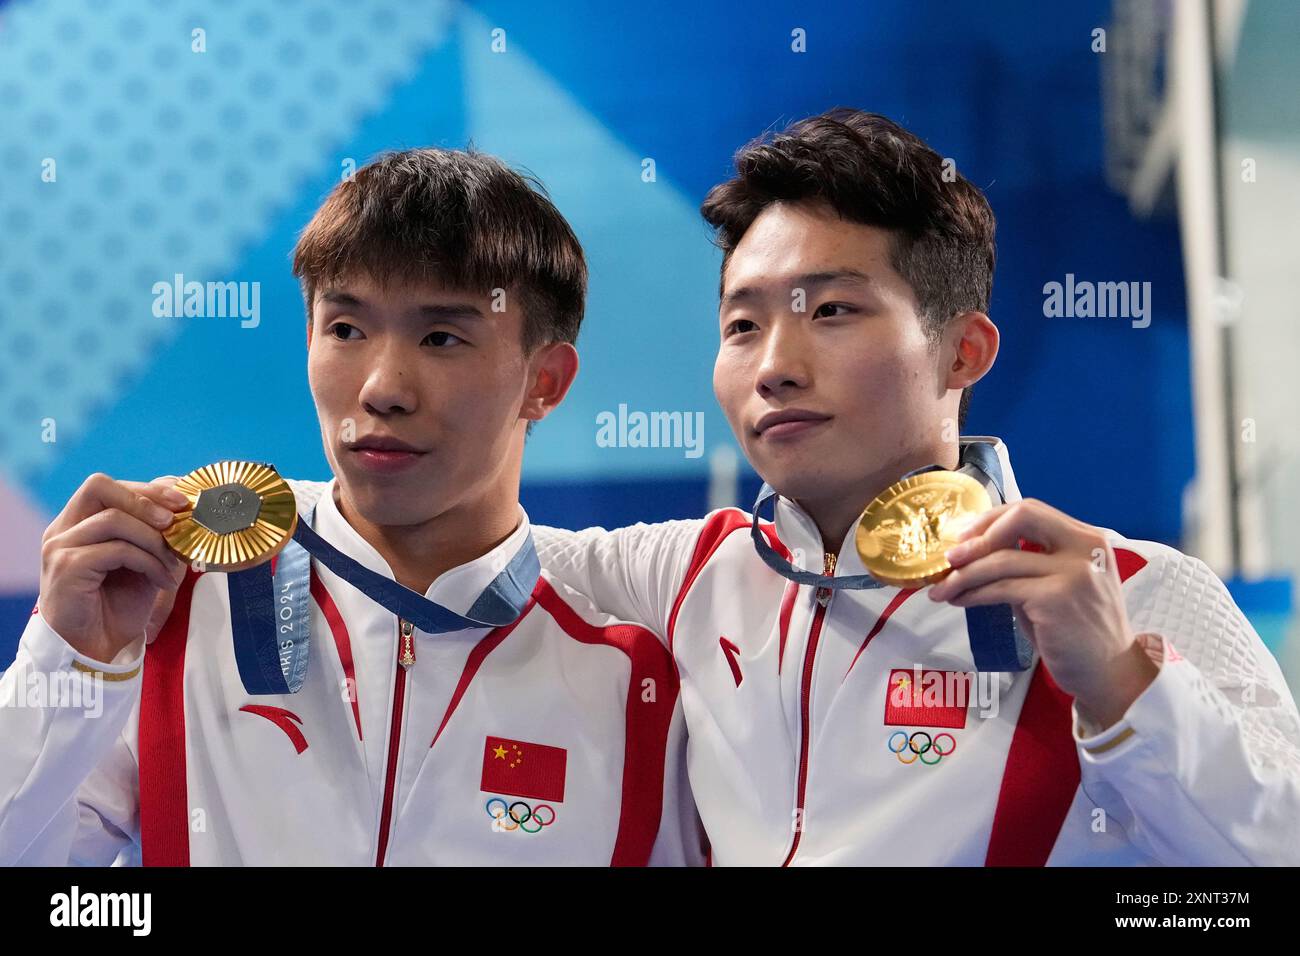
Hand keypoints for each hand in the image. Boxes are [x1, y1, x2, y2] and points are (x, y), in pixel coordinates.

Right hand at [38, 473, 191, 664]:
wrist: (95, 648)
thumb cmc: (117, 605)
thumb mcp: (142, 560)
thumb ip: (151, 532)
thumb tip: (181, 502)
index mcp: (76, 523)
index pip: (106, 486)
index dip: (146, 489)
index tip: (182, 501)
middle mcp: (62, 530)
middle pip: (99, 487)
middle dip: (145, 499)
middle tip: (175, 521)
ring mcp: (60, 547)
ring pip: (114, 519)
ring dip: (154, 540)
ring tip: (172, 564)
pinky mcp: (67, 567)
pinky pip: (117, 550)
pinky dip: (148, 562)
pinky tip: (162, 581)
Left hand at [926, 498, 1158, 729]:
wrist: (1109, 673)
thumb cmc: (1078, 630)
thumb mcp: (1059, 584)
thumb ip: (1028, 562)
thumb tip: (972, 552)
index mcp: (1086, 538)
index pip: (1031, 509)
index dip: (991, 519)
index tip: (963, 537)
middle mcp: (1084, 547)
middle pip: (1020, 517)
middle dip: (978, 535)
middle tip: (950, 556)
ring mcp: (1073, 572)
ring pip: (1002, 559)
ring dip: (963, 574)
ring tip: (941, 588)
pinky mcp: (1056, 599)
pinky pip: (1001, 588)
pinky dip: (973, 593)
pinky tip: (959, 600)